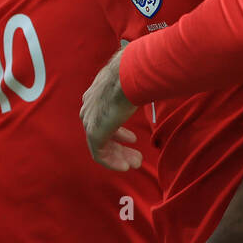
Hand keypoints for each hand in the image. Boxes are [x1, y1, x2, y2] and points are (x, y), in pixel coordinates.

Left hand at [81, 49, 140, 169]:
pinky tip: (125, 166)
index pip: (104, 118)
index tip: (132, 139)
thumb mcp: (133, 83)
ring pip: (102, 145)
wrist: (129, 77)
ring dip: (119, 156)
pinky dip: (112, 162)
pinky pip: (99, 154)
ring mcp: (90, 120)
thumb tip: (153, 85)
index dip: (119, 132)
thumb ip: (136, 90)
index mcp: (96, 96)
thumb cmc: (136, 76)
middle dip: (120, 147)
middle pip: (103, 133)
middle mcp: (89, 108)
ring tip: (135, 164)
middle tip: (137, 157)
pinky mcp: (94, 133)